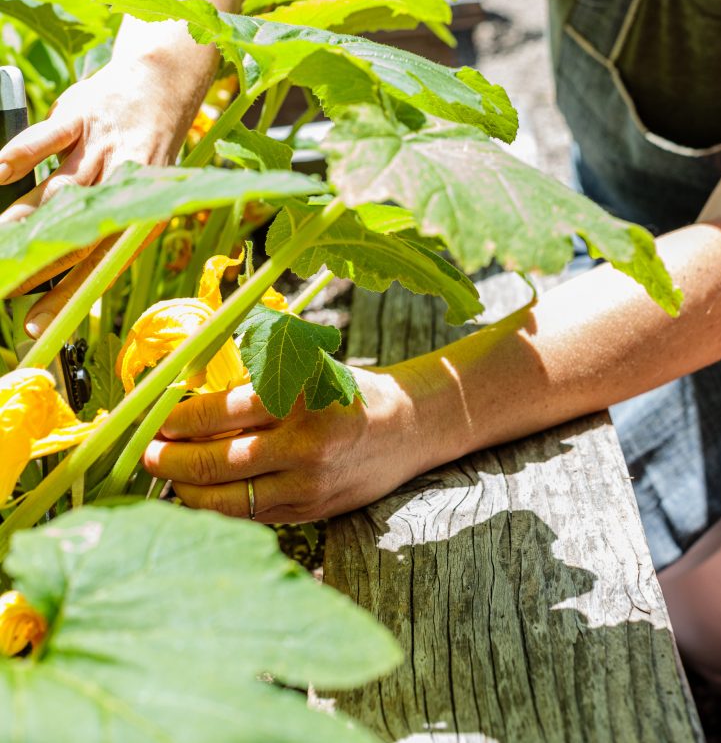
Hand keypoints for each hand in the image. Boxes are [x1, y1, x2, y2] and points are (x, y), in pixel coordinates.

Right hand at [0, 58, 193, 319]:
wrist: (161, 83)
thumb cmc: (138, 148)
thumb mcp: (133, 190)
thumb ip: (99, 227)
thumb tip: (57, 276)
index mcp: (140, 213)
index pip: (99, 265)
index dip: (65, 297)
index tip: (33, 324)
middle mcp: (124, 184)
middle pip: (78, 235)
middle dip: (38, 265)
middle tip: (4, 282)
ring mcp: (103, 148)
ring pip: (59, 191)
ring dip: (24, 216)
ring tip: (1, 238)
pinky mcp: (83, 115)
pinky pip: (49, 138)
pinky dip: (23, 154)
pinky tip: (1, 171)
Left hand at [141, 368, 428, 523]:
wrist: (407, 427)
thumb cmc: (348, 390)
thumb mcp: (309, 367)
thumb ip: (258, 379)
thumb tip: (191, 395)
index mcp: (301, 399)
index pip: (224, 412)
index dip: (182, 418)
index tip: (158, 418)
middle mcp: (304, 445)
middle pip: (219, 462)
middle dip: (172, 460)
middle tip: (148, 454)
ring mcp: (308, 484)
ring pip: (230, 500)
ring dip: (189, 492)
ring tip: (169, 479)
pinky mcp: (312, 512)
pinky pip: (253, 516)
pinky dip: (220, 509)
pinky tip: (201, 496)